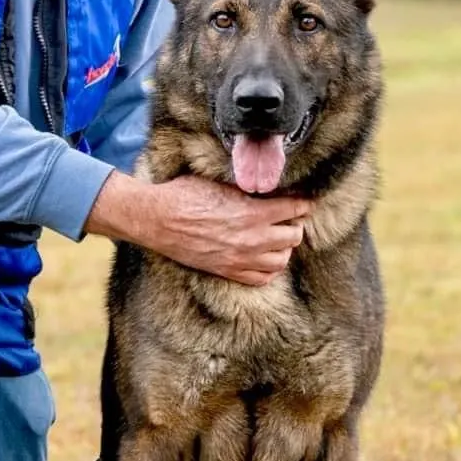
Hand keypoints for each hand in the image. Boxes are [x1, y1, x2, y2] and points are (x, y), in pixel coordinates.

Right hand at [84, 172, 309, 285]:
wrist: (158, 219)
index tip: (302, 200)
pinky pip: (263, 278)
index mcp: (253, 212)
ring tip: (276, 238)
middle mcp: (253, 239)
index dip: (302, 203)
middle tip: (287, 218)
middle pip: (294, 236)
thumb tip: (264, 184)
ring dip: (284, 247)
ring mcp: (241, 258)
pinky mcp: (228, 271)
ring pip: (283, 259)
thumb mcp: (219, 182)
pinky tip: (263, 257)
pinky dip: (269, 269)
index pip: (295, 209)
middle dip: (294, 224)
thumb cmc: (184, 195)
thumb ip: (246, 187)